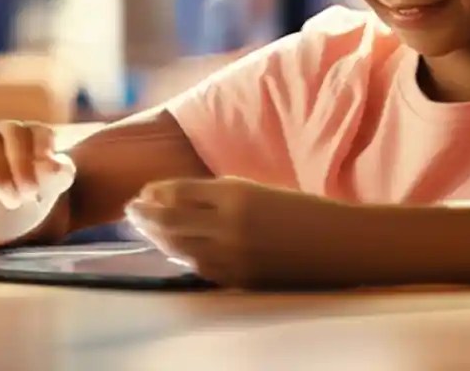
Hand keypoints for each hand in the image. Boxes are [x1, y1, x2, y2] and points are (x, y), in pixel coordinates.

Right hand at [0, 121, 76, 210]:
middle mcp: (5, 133)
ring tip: (10, 199)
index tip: (51, 173)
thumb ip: (59, 175)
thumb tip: (53, 165)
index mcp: (33, 136)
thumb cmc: (27, 200)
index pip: (41, 131)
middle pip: (14, 131)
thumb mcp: (51, 190)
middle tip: (29, 193)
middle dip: (23, 163)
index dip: (45, 148)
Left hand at [124, 177, 345, 287]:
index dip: (156, 192)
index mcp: (236, 196)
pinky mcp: (240, 279)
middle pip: (170, 221)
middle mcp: (229, 226)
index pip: (179, 192)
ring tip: (143, 229)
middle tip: (131, 210)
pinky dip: (181, 257)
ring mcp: (233, 256)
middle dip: (145, 216)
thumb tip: (174, 198)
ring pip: (179, 249)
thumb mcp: (258, 189)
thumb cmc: (301, 211)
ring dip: (157, 238)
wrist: (339, 244)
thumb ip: (218, 194)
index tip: (143, 191)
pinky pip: (200, 268)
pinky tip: (172, 251)